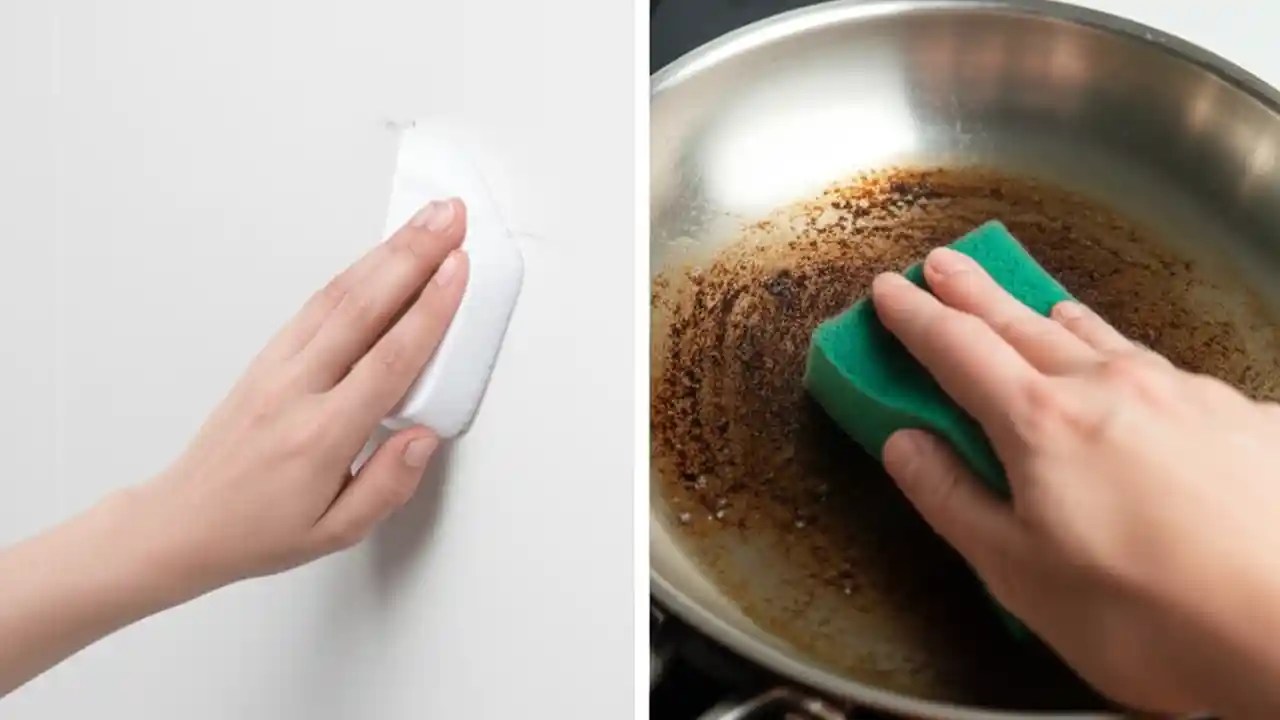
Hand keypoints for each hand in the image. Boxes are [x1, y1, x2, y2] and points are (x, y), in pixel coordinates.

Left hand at [148, 197, 469, 588]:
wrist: (183, 522)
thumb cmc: (258, 530)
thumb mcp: (335, 533)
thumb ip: (387, 485)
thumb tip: (424, 437)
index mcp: (320, 436)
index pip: (387, 359)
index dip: (428, 310)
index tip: (457, 270)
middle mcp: (296, 389)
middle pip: (363, 307)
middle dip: (413, 255)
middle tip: (451, 219)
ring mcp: (277, 366)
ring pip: (338, 295)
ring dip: (386, 252)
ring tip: (426, 223)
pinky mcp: (268, 356)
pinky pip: (317, 304)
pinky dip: (355, 272)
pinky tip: (380, 255)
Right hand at [873, 247, 1279, 716]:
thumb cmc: (1151, 618)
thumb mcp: (1016, 572)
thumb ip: (951, 498)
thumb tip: (904, 445)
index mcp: (1043, 422)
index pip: (958, 348)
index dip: (916, 317)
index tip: (890, 292)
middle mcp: (1113, 388)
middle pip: (1025, 323)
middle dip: (975, 292)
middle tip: (944, 265)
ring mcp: (1186, 395)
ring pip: (1104, 339)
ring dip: (1055, 317)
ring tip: (1036, 306)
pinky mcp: (1245, 418)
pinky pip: (1171, 375)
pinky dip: (1134, 368)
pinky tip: (1139, 386)